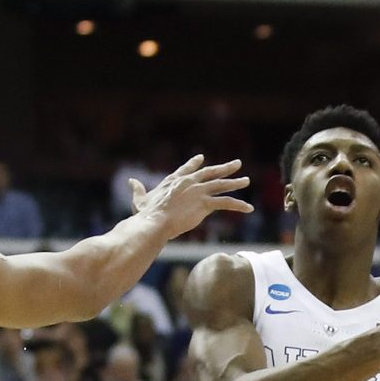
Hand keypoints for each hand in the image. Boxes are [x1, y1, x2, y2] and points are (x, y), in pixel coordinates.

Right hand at [131, 155, 252, 238]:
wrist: (155, 221)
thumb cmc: (146, 214)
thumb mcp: (139, 199)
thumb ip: (137, 189)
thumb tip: (130, 181)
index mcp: (174, 181)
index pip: (187, 170)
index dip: (194, 164)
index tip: (201, 158)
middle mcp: (189, 182)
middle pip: (210, 172)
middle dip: (224, 168)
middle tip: (236, 164)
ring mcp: (198, 191)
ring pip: (221, 185)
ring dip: (235, 183)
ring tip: (246, 181)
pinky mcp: (205, 204)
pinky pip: (226, 203)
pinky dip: (239, 205)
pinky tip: (249, 208)